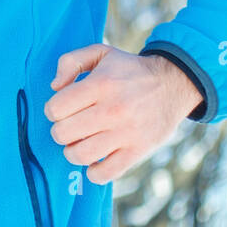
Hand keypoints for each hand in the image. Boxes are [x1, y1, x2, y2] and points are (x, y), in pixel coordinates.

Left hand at [42, 43, 203, 185]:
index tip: (61, 109)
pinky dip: (94, 172)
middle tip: (69, 125)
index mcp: (101, 84)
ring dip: (72, 151)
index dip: (52, 110)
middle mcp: (113, 110)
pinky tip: (95, 159)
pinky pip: (106, 173)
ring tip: (79, 142)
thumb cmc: (128, 70)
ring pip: (80, 155)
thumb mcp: (100, 52)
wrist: (173, 84)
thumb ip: (70, 61)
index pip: (56, 108)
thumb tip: (55, 87)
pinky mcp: (138, 150)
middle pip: (63, 133)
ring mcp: (127, 133)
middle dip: (59, 130)